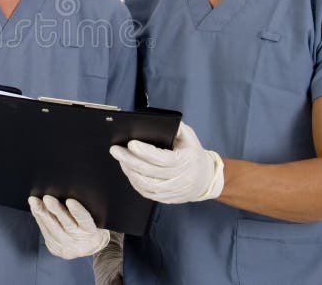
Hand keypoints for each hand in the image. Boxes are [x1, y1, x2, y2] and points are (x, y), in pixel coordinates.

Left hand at [28, 195, 109, 259]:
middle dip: (55, 210)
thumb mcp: (93, 219)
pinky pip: (45, 232)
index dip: (77, 211)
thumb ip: (82, 210)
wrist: (88, 247)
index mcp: (91, 231)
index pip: (84, 220)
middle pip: (66, 224)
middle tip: (47, 198)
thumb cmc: (90, 227)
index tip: (70, 201)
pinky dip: (39, 218)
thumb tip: (68, 194)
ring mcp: (65, 246)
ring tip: (34, 201)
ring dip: (41, 213)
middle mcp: (78, 240)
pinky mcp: (54, 248)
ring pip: (52, 228)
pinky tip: (34, 209)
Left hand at [109, 121, 223, 203]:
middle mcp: (179, 179)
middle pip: (149, 172)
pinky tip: (128, 171)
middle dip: (129, 160)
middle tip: (115, 150)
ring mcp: (173, 191)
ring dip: (129, 172)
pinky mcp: (166, 199)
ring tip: (120, 159)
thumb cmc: (193, 154)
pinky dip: (135, 182)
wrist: (206, 179)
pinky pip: (147, 193)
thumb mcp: (189, 137)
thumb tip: (157, 122)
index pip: (162, 158)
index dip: (145, 152)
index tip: (131, 143)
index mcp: (185, 162)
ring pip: (146, 185)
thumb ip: (176, 128)